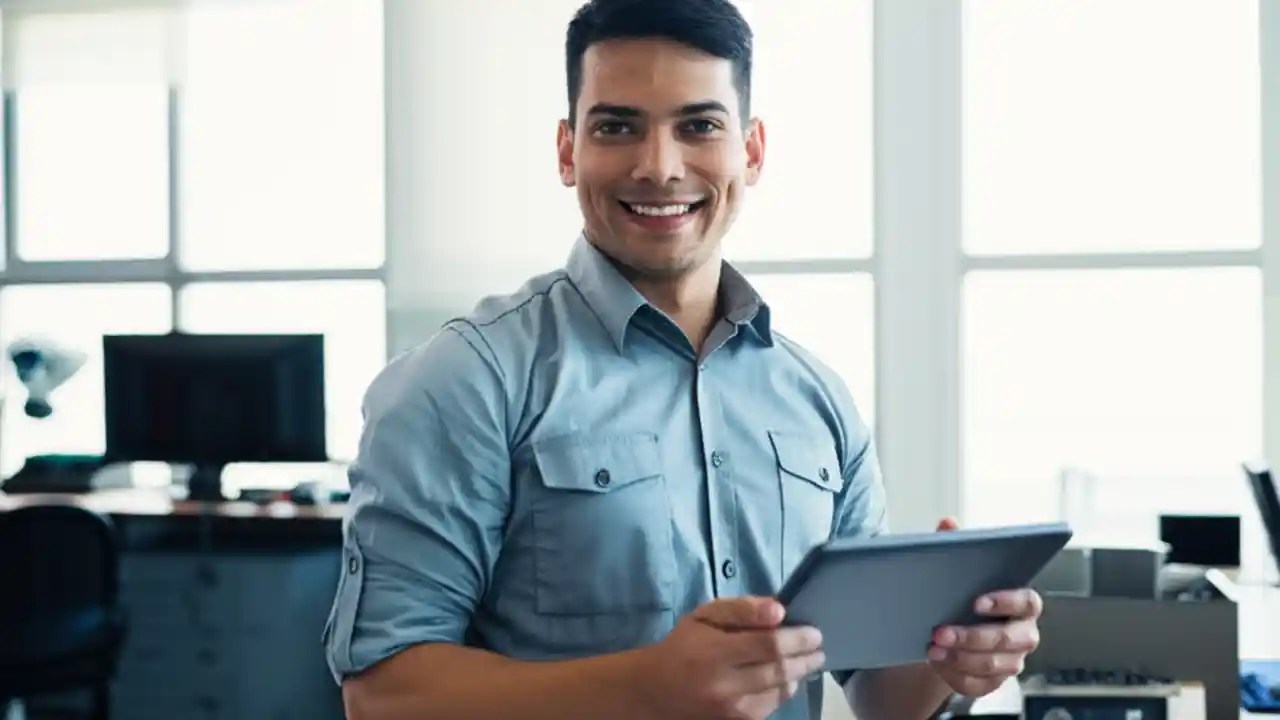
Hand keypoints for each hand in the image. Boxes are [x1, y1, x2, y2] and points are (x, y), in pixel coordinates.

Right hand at [632, 596, 825, 719]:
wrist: (656, 691)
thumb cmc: (685, 645)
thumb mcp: (706, 616)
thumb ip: (742, 609)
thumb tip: (779, 610)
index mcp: (714, 652)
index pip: (768, 645)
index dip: (797, 639)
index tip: (815, 632)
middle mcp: (724, 686)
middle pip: (778, 670)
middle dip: (805, 658)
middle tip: (819, 648)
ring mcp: (731, 710)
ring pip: (779, 692)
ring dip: (798, 675)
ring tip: (807, 661)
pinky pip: (770, 707)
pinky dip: (782, 691)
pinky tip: (785, 679)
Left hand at [926, 517, 1043, 697]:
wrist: (950, 629)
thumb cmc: (962, 596)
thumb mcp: (959, 570)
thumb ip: (956, 545)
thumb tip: (948, 523)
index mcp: (1023, 602)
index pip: (1026, 601)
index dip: (1004, 601)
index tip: (976, 601)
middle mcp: (1024, 633)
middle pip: (1008, 639)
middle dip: (973, 636)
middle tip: (941, 631)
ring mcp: (1012, 660)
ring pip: (994, 665)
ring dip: (961, 657)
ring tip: (933, 647)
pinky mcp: (995, 681)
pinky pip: (980, 685)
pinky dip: (957, 675)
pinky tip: (938, 662)